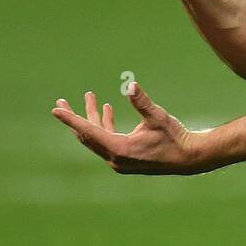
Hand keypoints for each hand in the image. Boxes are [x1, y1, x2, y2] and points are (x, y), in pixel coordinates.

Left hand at [51, 82, 210, 174]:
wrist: (189, 157)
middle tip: (61, 102)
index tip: (56, 110)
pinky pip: (107, 140)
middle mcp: (115, 158)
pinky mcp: (125, 158)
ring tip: (89, 96)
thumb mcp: (158, 117)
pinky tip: (106, 110)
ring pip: (97, 137)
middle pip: (87, 136)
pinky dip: (104, 125)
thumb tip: (130, 85)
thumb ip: (142, 102)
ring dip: (92, 118)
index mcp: (119, 149)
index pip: (88, 131)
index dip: (71, 119)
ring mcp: (119, 160)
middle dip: (75, 118)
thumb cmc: (175, 137)